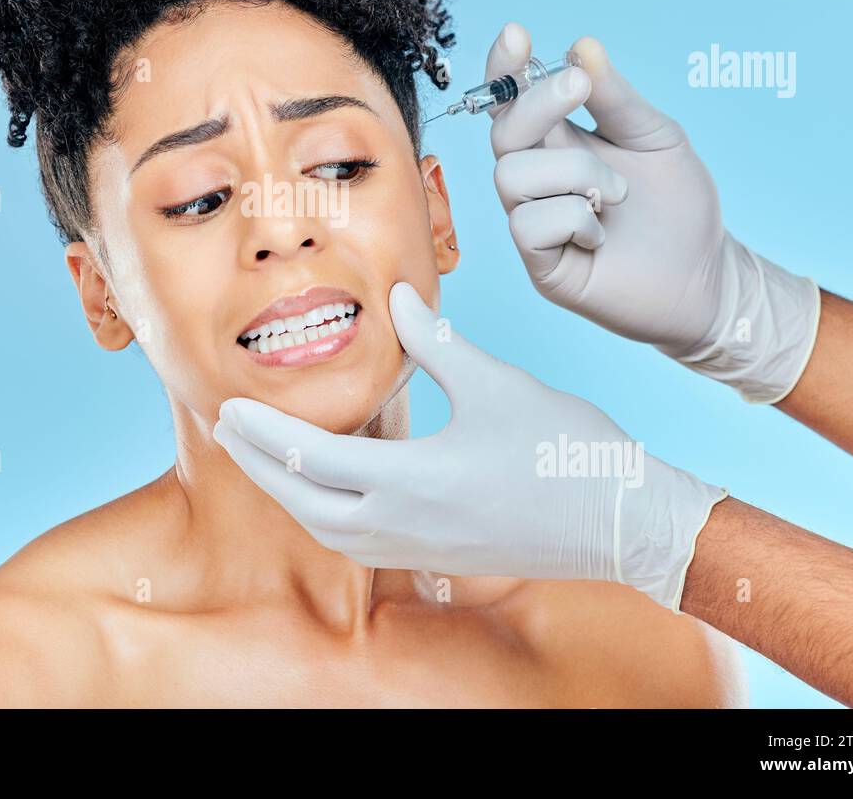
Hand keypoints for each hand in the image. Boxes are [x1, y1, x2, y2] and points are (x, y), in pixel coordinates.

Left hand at [212, 281, 726, 611]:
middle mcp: (405, 525)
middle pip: (305, 503)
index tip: (228, 408)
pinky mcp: (437, 557)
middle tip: (229, 430)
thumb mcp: (496, 383)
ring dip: (289, 494)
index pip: (311, 459)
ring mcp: (421, 548)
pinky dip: (326, 514)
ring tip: (267, 457)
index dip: (264, 434)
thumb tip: (399, 295)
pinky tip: (327, 487)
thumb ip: (435, 341)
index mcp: (414, 480)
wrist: (624, 520)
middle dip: (260, 466)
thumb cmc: (566, 449)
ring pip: (329, 530)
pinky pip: (359, 541)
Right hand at [486, 23, 819, 403]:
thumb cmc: (678, 207)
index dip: (506, 68)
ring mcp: (535, 222)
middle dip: (537, 103)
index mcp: (560, 143)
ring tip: (617, 194)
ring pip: (511, 177)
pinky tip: (600, 233)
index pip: (514, 101)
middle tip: (579, 86)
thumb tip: (582, 47)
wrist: (707, 275)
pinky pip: (528, 226)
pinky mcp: (541, 265)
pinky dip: (572, 219)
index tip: (517, 35)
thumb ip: (616, 97)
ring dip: (574, 173)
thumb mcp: (656, 137)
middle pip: (503, 132)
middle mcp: (539, 180)